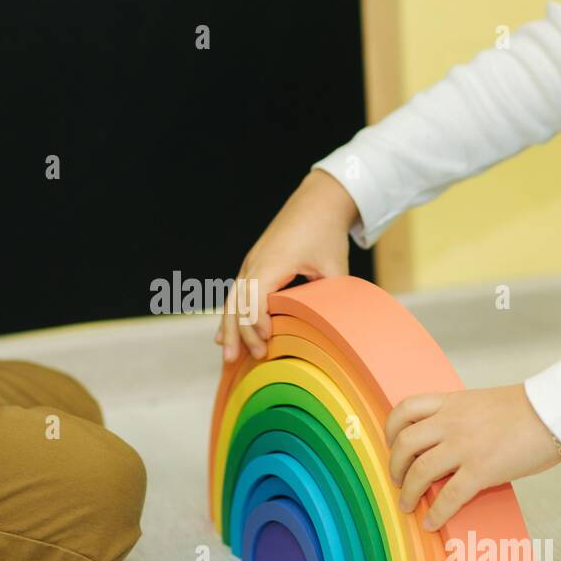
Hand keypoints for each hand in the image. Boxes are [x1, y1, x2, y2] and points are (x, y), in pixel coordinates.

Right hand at [216, 169, 358, 361]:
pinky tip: (223, 336)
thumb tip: (337, 326)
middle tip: (243, 359)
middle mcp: (254, 263)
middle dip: (238, 333)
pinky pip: (236, 294)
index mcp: (271, 262)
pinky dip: (231, 316)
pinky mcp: (254, 265)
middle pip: (236, 303)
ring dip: (229, 329)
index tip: (266, 342)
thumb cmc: (325, 231)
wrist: (318, 201)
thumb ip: (332, 295)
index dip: (257, 322)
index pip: (254, 298)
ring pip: (232, 300)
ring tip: (227, 357)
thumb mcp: (335, 264)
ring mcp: (251, 264)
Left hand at [384, 384, 560, 530]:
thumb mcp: (482, 402)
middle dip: (395, 465)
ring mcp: (464, 446)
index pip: (405, 409)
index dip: (391, 429)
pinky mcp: (481, 470)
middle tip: (398, 480)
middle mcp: (450, 422)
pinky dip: (436, 513)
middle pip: (404, 443)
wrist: (556, 412)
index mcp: (451, 403)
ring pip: (419, 471)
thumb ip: (460, 417)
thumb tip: (448, 442)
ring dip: (408, 492)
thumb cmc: (528, 409)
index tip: (391, 444)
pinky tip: (432, 523)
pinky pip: (449, 496)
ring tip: (408, 505)